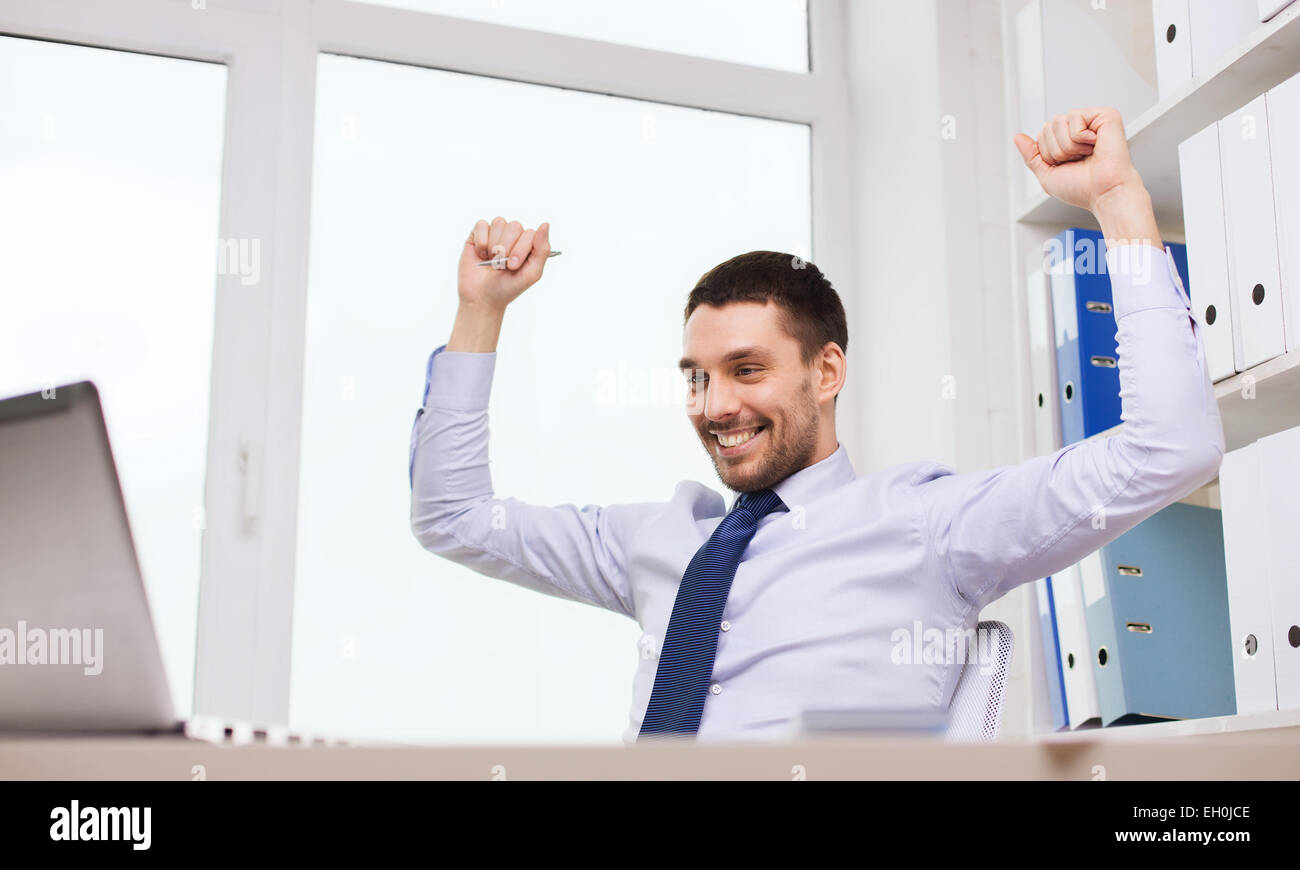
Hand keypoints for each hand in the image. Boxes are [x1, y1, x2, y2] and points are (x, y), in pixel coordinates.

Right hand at [457, 216, 551, 310]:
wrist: (482, 297)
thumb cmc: (508, 286)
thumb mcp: (531, 273)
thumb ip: (542, 250)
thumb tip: (545, 224)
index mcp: (529, 244)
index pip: (530, 233)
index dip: (521, 249)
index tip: (513, 266)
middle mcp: (514, 235)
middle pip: (514, 226)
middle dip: (507, 248)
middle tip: (502, 265)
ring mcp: (497, 232)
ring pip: (499, 223)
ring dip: (493, 247)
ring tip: (491, 261)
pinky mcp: (479, 232)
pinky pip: (482, 224)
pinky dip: (481, 242)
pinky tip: (481, 254)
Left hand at [1014, 107, 1141, 212]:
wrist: (1103, 192)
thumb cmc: (1082, 188)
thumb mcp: (1047, 174)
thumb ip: (1031, 155)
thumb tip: (1018, 137)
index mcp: (1067, 142)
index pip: (1041, 135)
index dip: (1047, 154)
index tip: (1067, 166)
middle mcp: (1079, 130)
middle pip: (1047, 126)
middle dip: (1056, 150)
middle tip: (1077, 160)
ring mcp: (1092, 121)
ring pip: (1057, 121)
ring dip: (1067, 146)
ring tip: (1086, 154)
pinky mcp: (1105, 115)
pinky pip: (1074, 117)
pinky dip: (1080, 137)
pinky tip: (1095, 145)